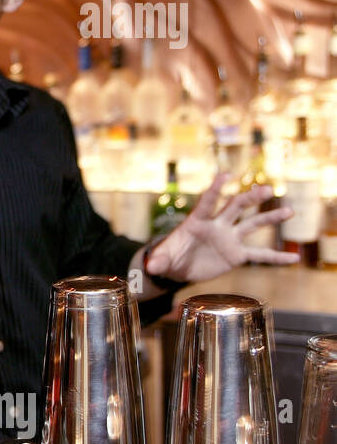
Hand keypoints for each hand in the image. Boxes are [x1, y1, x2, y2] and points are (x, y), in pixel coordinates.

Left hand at [145, 172, 300, 281]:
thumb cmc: (169, 258)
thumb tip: (150, 266)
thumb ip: (158, 261)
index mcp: (197, 221)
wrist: (178, 268)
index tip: (225, 175)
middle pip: (235, 207)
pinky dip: (275, 257)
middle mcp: (217, 225)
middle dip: (250, 198)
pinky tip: (292, 257)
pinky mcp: (236, 255)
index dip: (215, 189)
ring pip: (252, 225)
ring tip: (289, 211)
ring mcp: (229, 239)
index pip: (208, 202)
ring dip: (270, 218)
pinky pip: (259, 255)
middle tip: (266, 189)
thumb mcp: (161, 260)